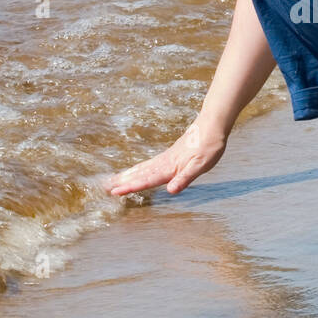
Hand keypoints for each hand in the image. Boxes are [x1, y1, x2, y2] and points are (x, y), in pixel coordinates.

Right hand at [106, 117, 226, 196]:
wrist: (212, 125)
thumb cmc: (209, 146)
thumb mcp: (201, 165)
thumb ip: (185, 178)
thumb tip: (171, 190)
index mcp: (170, 167)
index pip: (147, 180)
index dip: (131, 187)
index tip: (115, 192)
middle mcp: (164, 162)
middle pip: (139, 174)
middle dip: (122, 181)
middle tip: (105, 187)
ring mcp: (166, 158)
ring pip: (142, 168)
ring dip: (127, 175)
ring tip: (113, 180)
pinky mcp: (170, 155)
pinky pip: (149, 164)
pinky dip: (138, 169)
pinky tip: (136, 171)